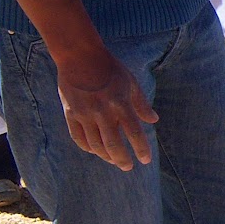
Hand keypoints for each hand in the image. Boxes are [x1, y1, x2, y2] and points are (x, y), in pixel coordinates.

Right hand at [54, 48, 158, 169]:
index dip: (141, 149)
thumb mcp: (130, 82)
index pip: (134, 133)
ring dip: (105, 156)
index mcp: (120, 103)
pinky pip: (78, 138)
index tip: (145, 160)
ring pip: (95, 144)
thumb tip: (154, 120)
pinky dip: (88, 147)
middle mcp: (102, 112)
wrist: (79, 56)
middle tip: (128, 167)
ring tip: (113, 160)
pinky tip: (95, 150)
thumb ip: (141, 103)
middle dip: (122, 159)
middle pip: (113, 144)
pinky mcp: (70, 113)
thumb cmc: (109, 68)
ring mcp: (84, 114)